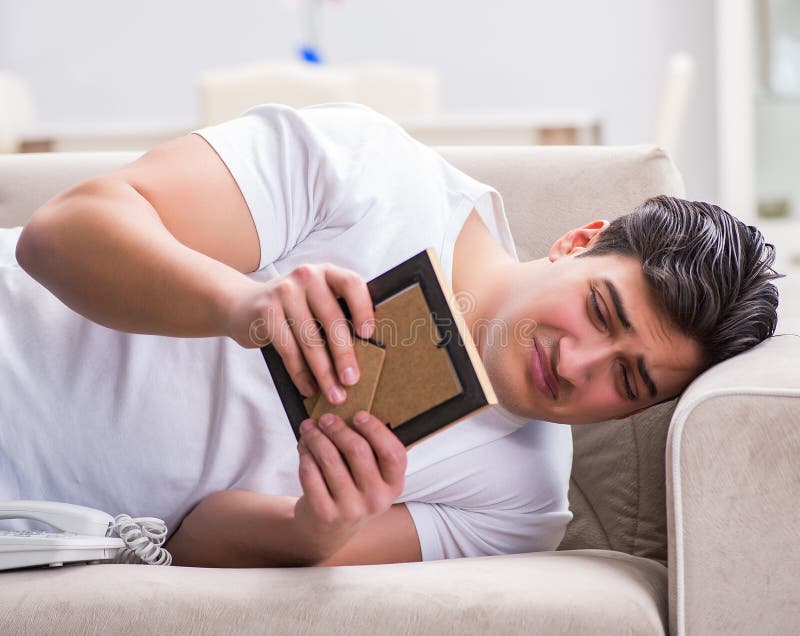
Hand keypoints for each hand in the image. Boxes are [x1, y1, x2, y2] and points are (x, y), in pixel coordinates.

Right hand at [227, 263, 374, 402]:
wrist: (244, 304)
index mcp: (328, 273)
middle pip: (332, 319)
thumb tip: (365, 357)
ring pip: (310, 339)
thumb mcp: (316, 301)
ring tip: (334, 393)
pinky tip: (308, 387)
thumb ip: (337, 315)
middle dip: (344, 356)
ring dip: (324, 372)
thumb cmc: (293, 309)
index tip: (368, 335)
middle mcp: (307, 276)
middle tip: (352, 381)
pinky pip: (287, 348)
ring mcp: (285, 291)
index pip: (352, 284)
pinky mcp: (266, 310)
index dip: (363, 308)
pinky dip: (300, 372)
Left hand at [293, 411, 406, 560]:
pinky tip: (304, 447)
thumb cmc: (352, 491)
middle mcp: (376, 499)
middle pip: (357, 450)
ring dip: (316, 437)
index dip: (375, 430)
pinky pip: (311, 472)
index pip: (392, 453)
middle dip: (337, 428)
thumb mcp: (372, 478)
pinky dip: (305, 454)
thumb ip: (370, 452)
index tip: (358, 415)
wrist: (329, 530)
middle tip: (325, 418)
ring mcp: (350, 509)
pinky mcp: (325, 513)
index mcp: (394, 486)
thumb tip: (346, 414)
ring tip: (309, 428)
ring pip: (329, 458)